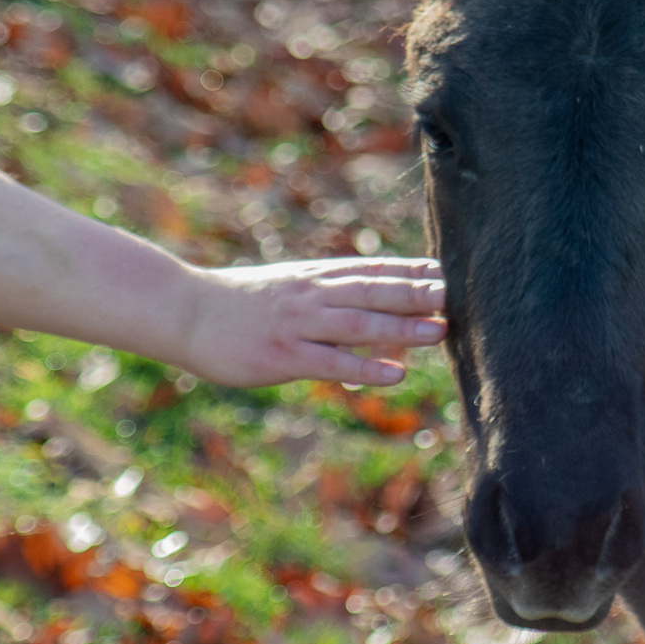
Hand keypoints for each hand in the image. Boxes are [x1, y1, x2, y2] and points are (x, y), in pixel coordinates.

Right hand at [177, 256, 445, 387]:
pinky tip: (396, 374)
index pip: (373, 269)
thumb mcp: (289, 287)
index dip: (413, 269)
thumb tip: (373, 300)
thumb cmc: (240, 305)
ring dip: (402, 327)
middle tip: (460, 294)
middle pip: (374, 291)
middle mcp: (312, 295)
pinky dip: (366, 367)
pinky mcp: (282, 356)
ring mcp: (297, 324)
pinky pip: (331, 363)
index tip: (452, 270)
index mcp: (315, 277)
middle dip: (418, 292)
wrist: (185, 312)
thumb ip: (329, 292)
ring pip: (359, 323)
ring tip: (441, 331)